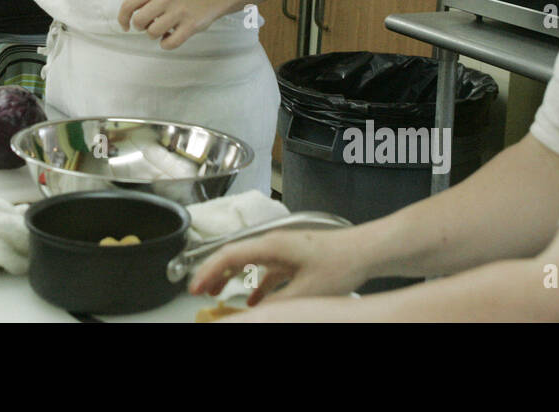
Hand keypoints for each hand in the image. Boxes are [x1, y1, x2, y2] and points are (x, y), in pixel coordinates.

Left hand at [117, 0, 222, 49]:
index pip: (128, 5)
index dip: (122, 18)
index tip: (125, 26)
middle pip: (139, 22)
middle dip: (142, 27)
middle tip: (151, 23)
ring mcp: (180, 12)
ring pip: (153, 33)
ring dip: (156, 35)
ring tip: (164, 27)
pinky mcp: (191, 26)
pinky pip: (169, 43)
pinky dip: (167, 43)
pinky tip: (171, 35)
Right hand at [188, 228, 366, 305]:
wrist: (364, 251)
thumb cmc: (340, 263)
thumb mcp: (306, 291)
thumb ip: (278, 303)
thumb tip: (256, 314)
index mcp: (272, 246)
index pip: (229, 255)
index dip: (208, 270)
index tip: (194, 286)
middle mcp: (273, 244)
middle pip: (234, 256)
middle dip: (213, 274)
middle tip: (197, 292)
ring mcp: (283, 250)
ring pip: (247, 263)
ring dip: (230, 278)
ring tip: (216, 294)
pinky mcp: (293, 258)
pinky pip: (265, 271)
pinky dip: (254, 285)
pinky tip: (255, 301)